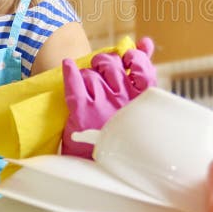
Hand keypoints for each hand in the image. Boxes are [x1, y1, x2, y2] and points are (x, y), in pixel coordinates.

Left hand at [61, 37, 156, 158]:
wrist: (100, 170)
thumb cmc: (120, 134)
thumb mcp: (137, 106)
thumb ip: (142, 71)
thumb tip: (145, 41)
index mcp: (142, 103)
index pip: (143, 69)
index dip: (135, 58)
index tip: (129, 57)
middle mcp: (124, 101)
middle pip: (112, 66)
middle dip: (105, 62)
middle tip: (101, 67)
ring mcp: (103, 105)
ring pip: (92, 74)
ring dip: (88, 73)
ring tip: (87, 79)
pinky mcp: (82, 111)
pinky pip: (75, 82)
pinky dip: (70, 71)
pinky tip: (67, 66)